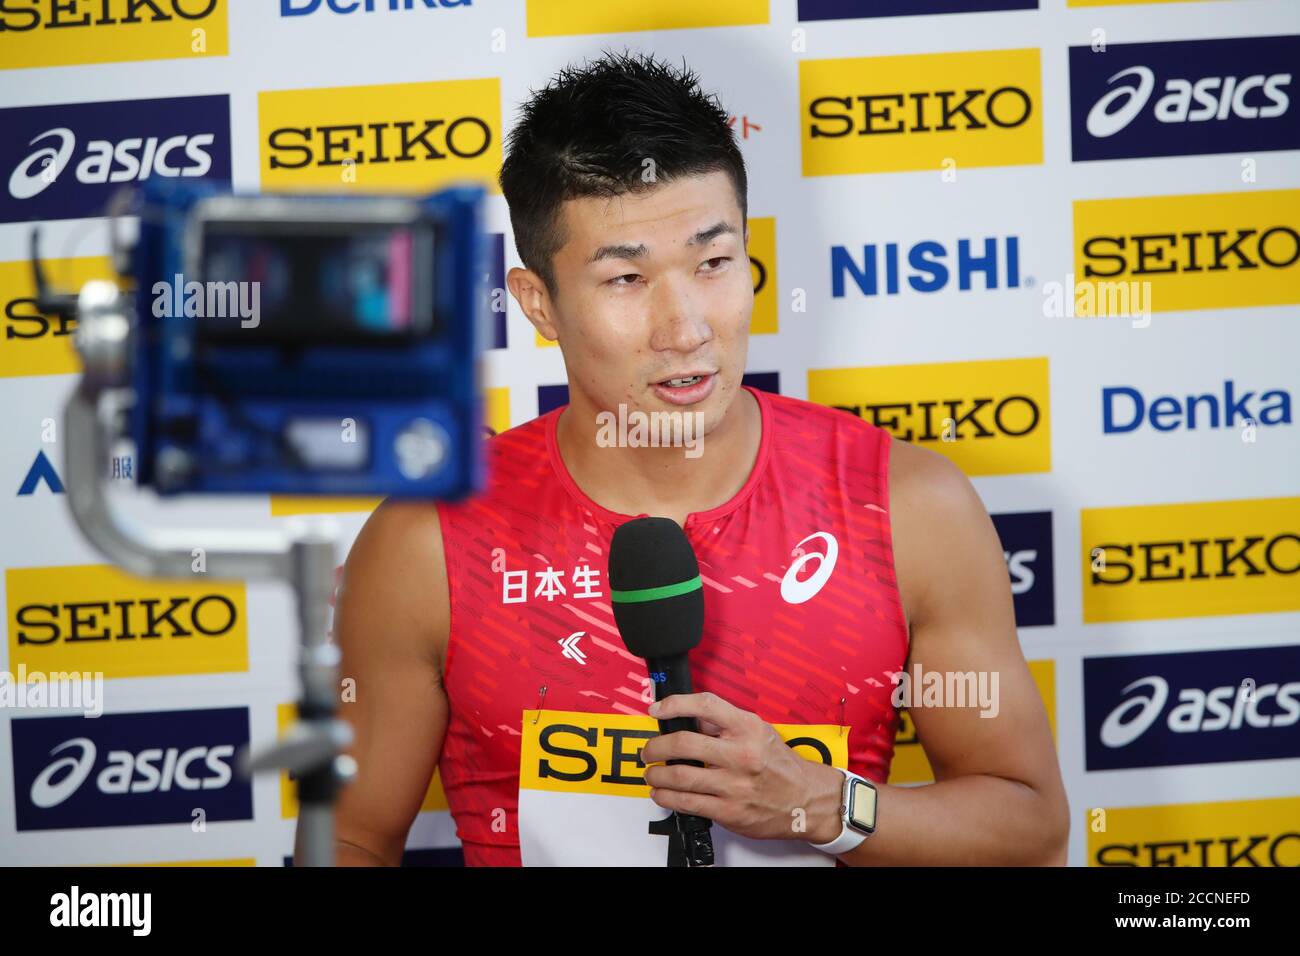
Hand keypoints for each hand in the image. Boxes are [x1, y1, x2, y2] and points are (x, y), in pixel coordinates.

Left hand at [639, 691, 845, 843]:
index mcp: (748, 728)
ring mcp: (734, 785)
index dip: (674, 704)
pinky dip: (666, 797)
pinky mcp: (729, 811)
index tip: (657, 709)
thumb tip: (688, 715)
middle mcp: (741, 754)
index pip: (705, 705)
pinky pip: (687, 803)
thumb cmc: (780, 765)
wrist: (806, 800)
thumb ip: (724, 723)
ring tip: (652, 772)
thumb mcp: (758, 731)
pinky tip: (662, 793)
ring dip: (656, 774)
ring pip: (678, 777)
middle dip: (656, 746)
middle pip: (683, 743)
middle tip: (649, 750)